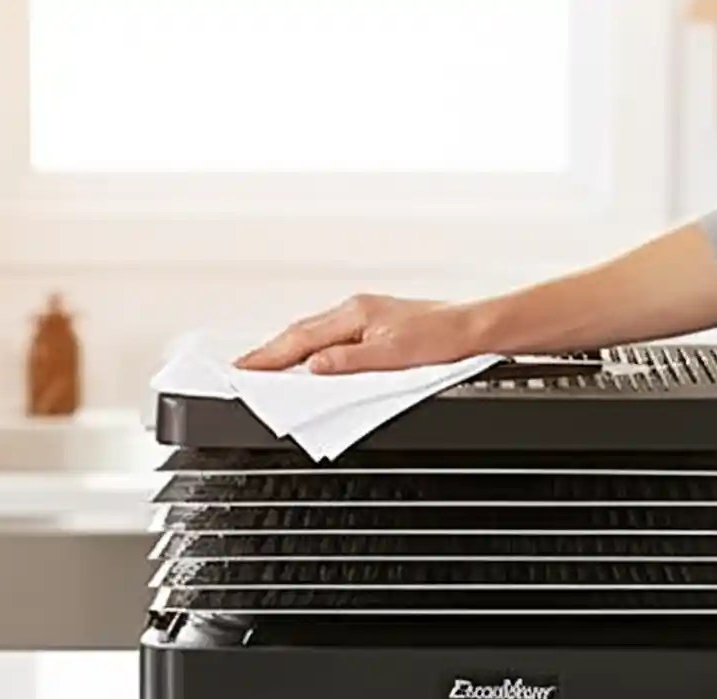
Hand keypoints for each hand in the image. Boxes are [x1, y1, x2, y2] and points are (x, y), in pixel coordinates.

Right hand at [234, 294, 481, 373]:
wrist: (473, 329)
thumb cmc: (442, 338)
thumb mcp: (394, 356)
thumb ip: (350, 362)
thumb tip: (314, 366)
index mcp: (356, 314)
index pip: (300, 338)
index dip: (269, 356)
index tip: (244, 369)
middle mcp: (357, 309)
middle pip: (301, 332)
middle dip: (270, 351)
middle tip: (243, 369)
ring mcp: (366, 314)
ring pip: (314, 331)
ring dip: (288, 348)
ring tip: (266, 366)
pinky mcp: (376, 323)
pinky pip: (331, 334)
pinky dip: (311, 346)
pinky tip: (310, 357)